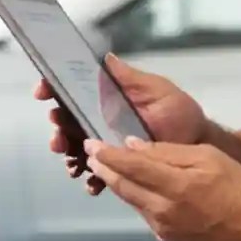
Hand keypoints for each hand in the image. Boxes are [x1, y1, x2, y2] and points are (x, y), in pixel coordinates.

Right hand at [34, 53, 208, 194]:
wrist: (197, 143)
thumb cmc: (178, 112)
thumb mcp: (156, 89)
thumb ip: (129, 77)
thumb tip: (105, 58)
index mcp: (106, 98)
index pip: (73, 90)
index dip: (54, 89)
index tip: (43, 91)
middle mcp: (101, 119)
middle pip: (68, 122)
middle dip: (58, 129)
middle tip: (58, 136)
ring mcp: (107, 143)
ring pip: (76, 148)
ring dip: (68, 155)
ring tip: (73, 162)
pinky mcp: (117, 165)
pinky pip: (97, 172)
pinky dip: (90, 178)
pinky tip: (92, 182)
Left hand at [85, 137, 240, 240]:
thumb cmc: (237, 185)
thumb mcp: (207, 156)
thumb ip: (169, 152)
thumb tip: (134, 146)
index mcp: (175, 185)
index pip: (131, 166)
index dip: (108, 154)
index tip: (91, 143)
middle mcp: (163, 210)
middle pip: (124, 186)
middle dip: (105, 169)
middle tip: (91, 153)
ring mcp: (163, 228)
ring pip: (132, 201)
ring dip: (118, 183)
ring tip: (108, 167)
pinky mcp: (168, 239)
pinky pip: (146, 214)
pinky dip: (138, 197)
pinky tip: (139, 188)